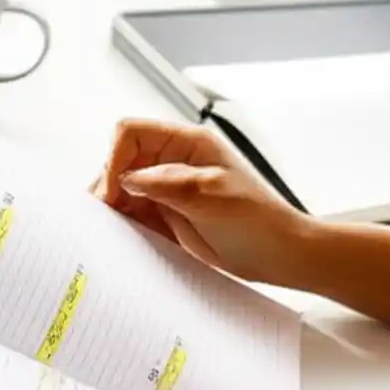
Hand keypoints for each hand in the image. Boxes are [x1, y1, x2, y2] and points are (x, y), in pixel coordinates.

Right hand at [91, 118, 311, 284]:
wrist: (280, 256)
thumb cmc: (259, 221)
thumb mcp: (212, 196)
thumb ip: (166, 183)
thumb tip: (125, 179)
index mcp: (187, 144)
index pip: (132, 133)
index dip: (115, 158)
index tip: (114, 192)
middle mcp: (174, 162)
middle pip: (122, 161)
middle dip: (110, 186)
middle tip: (111, 216)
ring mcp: (170, 190)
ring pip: (123, 190)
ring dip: (115, 208)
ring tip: (118, 230)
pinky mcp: (168, 217)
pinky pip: (134, 216)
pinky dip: (126, 226)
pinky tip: (129, 239)